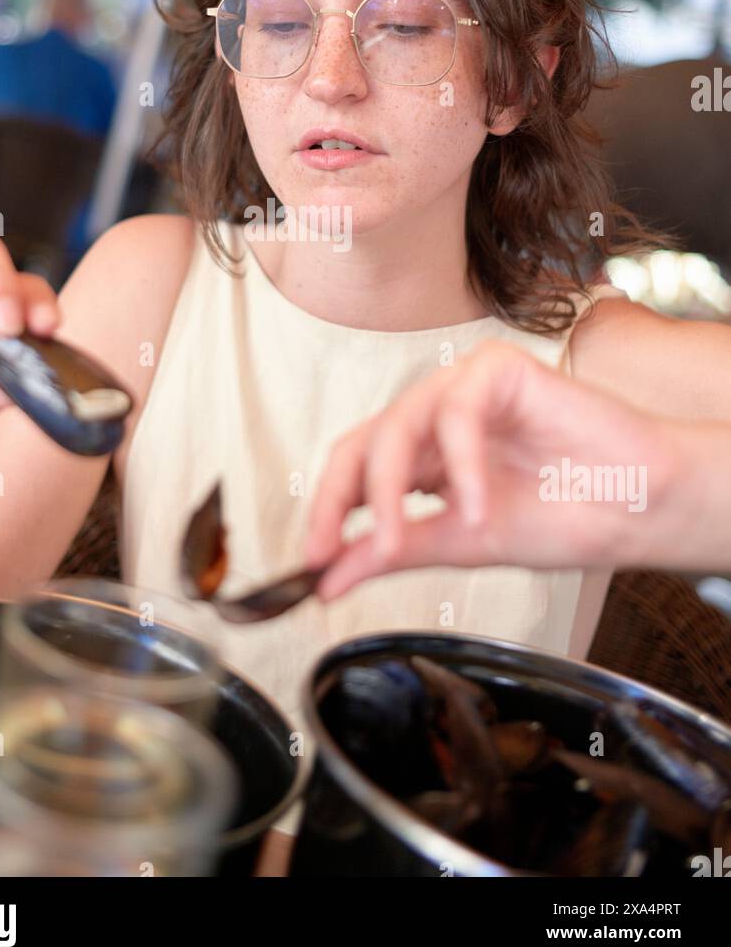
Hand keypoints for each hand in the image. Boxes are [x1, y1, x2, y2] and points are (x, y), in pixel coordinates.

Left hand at [304, 340, 680, 598]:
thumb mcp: (462, 545)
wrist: (638, 507)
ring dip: (392, 491)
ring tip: (402, 541)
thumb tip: (328, 578)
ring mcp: (464, 388)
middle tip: (333, 551)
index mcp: (425, 456)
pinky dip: (460, 465)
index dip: (327, 513)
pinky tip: (479, 507)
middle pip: (363, 444)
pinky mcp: (498, 368)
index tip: (309, 565)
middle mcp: (437, 417)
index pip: (354, 471)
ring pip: (397, 425)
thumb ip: (397, 551)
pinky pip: (455, 411)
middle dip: (342, 501)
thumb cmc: (565, 516)